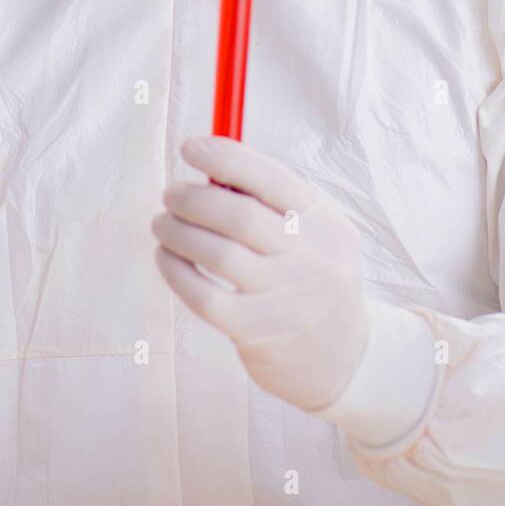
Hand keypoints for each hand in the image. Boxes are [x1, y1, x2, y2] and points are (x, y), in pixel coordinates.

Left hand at [152, 136, 369, 410]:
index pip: (272, 179)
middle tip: (170, 194)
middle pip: (239, 216)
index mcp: (325, 222)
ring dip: (178, 232)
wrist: (342, 358)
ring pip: (217, 254)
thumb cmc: (313, 279)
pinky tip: (166, 258)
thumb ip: (271, 203)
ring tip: (162, 224)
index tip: (190, 147)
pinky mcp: (256, 333)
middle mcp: (312, 258)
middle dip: (193, 198)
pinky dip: (176, 271)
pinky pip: (203, 295)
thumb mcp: (313, 235)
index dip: (225, 158)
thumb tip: (210, 167)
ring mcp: (285, 298)